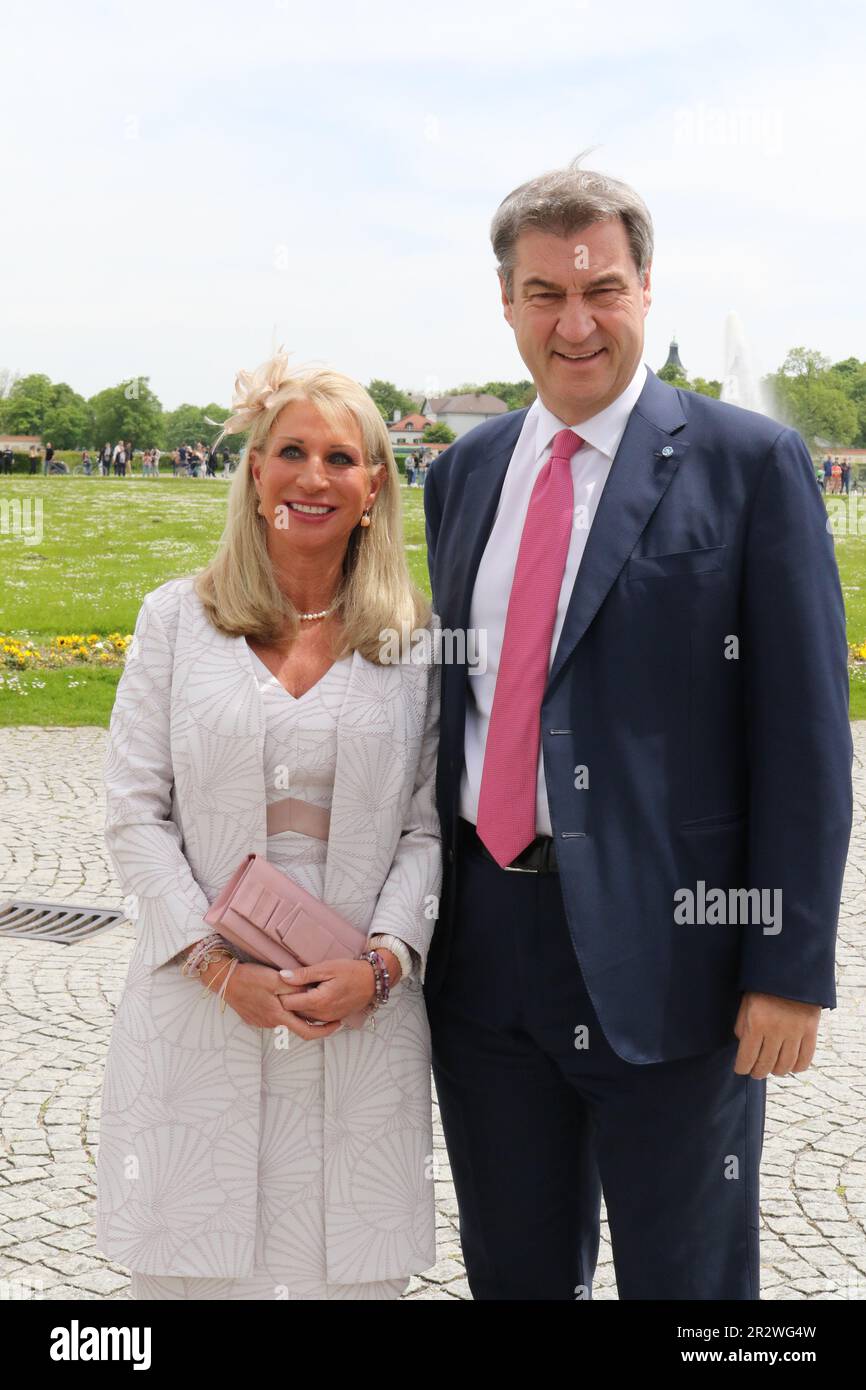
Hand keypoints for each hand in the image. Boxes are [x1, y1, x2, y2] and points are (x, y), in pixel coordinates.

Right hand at [199, 959, 341, 1039]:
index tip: (337, 1024)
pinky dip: (283, 1012)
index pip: (307, 1032)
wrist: (224, 981)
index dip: (324, 1031)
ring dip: (296, 1014)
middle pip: (297, 1027)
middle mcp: (271, 1023)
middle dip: (312, 1020)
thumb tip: (313, 992)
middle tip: (326, 1011)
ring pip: (285, 1021)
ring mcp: (261, 1022)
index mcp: (279, 1016)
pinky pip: (273, 1018)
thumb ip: (296, 987)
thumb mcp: (276, 979)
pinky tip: (283, 999)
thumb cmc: (249, 978)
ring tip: (305, 1000)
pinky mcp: (254, 1017)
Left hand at [277, 954, 396, 1026]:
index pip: (288, 1003)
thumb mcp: (327, 967)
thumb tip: (283, 976)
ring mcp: (327, 1019)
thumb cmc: (351, 972)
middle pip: (293, 1012)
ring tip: (299, 990)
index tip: (280, 983)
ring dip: (298, 1005)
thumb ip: (304, 974)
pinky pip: (313, 1019)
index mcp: (318, 1001)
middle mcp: (321, 1014)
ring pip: (302, 1016)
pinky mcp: (332, 1020)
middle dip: (287, 1000)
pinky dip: (307, 1010)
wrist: (372, 981)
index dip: (280, 993)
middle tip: (288, 985)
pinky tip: (309, 998)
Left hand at [733, 992, 820, 1077]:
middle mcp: (775, 1030)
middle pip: (766, 1065)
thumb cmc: (764, 987)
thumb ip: (742, 1026)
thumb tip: (744, 1048)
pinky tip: (791, 1066)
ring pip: (785, 1066)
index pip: (747, 1057)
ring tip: (772, 1068)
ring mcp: (795, 1032)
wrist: (791, 970)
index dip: (742, 1068)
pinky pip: (805, 1059)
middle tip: (756, 1072)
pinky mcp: (811, 1031)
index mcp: (756, 1023)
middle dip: (758, 1072)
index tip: (741, 1070)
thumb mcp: (746, 1003)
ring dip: (776, 1071)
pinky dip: (797, 1067)